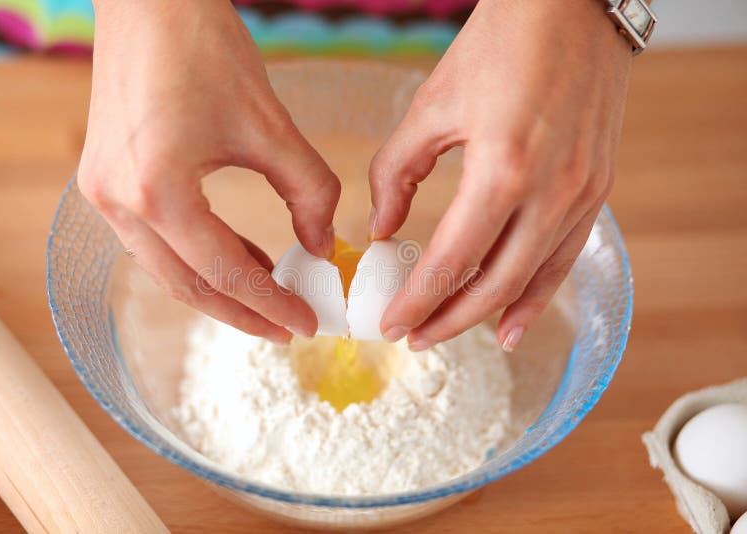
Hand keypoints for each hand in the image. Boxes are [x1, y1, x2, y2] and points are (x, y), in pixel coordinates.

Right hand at [78, 1, 339, 343]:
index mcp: (156, 191)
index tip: (305, 324)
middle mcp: (117, 202)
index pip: (223, 272)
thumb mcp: (271, 126)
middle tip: (286, 327)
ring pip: (167, 268)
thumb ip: (308, 192)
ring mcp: (102, 193)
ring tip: (268, 294)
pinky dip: (196, 256)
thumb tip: (324, 245)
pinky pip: (153, 240)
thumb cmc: (205, 48)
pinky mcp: (105, 179)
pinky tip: (235, 255)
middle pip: (187, 286)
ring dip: (218, 287)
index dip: (270, 303)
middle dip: (241, 312)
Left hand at [369, 0, 631, 350]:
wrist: (574, 7)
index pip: (451, 261)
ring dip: (488, 316)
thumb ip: (397, 172)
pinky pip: (563, 258)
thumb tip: (381, 227)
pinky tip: (514, 322)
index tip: (390, 322)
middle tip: (413, 338)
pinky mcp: (597, 189)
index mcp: (502, 169)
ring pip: (531, 279)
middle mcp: (550, 192)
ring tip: (452, 335)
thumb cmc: (501, 43)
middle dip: (447, 320)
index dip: (417, 300)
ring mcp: (581, 194)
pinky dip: (537, 294)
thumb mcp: (432, 104)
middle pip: (493, 285)